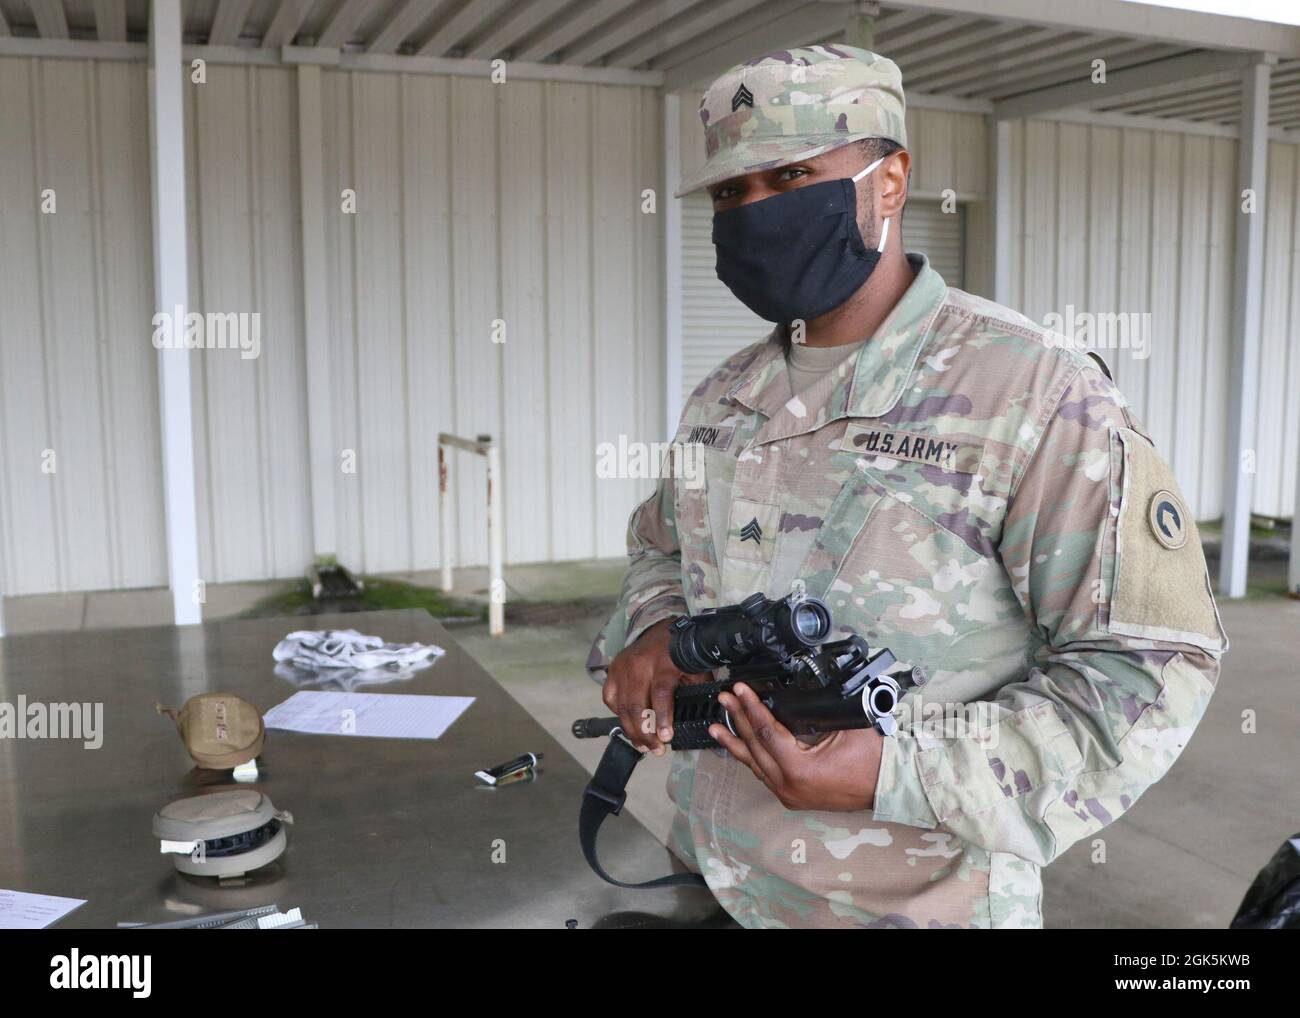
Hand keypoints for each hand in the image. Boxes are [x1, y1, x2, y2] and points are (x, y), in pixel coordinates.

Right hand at [603, 619, 709, 754]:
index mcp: (664, 663)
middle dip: (645, 733)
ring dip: (632, 730)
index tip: (666, 737)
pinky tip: (629, 725)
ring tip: (643, 746)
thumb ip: (696, 691)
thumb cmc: (682, 654)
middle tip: (656, 750)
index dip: (663, 718)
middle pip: (636, 705)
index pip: (661, 694)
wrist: (662, 630)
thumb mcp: (695, 669)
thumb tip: (700, 718)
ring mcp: (622, 667)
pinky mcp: (612, 670)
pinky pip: (610, 698)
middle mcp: (639, 665)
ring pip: (621, 706)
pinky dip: (618, 714)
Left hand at [709, 683, 883, 810]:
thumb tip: (788, 695)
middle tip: (724, 698)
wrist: (889, 786)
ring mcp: (789, 795)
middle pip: (755, 746)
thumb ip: (813, 713)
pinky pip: (765, 774)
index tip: (740, 690)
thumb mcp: (842, 727)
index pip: (767, 732)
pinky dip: (752, 757)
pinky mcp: (793, 796)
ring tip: (715, 726)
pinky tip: (740, 746)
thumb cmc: (872, 758)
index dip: (751, 708)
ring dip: (736, 742)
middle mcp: (789, 786)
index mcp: (799, 770)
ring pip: (754, 764)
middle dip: (738, 719)